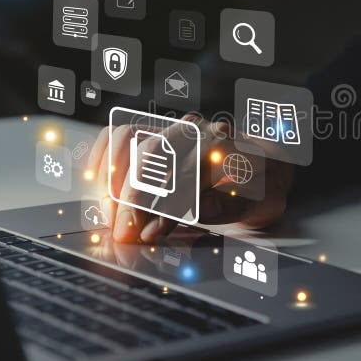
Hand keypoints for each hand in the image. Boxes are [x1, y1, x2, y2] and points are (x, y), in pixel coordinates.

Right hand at [87, 115, 292, 242]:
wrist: (262, 164)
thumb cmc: (258, 189)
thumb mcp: (257, 205)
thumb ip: (225, 209)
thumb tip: (185, 216)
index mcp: (229, 145)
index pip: (187, 172)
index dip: (163, 206)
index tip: (147, 234)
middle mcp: (200, 129)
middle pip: (153, 154)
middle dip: (132, 197)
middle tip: (123, 232)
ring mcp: (176, 127)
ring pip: (131, 140)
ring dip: (114, 179)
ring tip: (111, 214)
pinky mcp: (158, 129)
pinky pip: (120, 132)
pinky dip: (104, 154)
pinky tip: (99, 181)